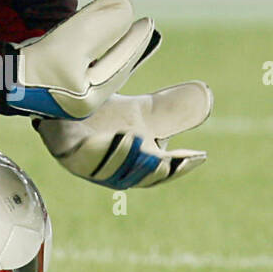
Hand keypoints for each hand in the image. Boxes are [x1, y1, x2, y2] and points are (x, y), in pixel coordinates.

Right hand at [3, 0, 157, 118]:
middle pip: (111, 69)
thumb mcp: (73, 38)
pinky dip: (94, 53)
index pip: (118, 64)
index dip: (134, 40)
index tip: (147, 21)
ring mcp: (66, 100)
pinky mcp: (54, 90)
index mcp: (88, 100)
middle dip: (126, 46)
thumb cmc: (34, 60)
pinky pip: (84, 69)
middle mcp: (80, 106)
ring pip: (98, 69)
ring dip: (111, 49)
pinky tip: (98, 44)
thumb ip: (102, 24)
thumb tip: (126, 9)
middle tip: (143, 25)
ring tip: (124, 31)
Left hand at [34, 81, 211, 188]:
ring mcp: (87, 163)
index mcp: (136, 164)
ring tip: (134, 140)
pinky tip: (110, 136)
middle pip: (135, 176)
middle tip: (165, 161)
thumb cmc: (108, 117)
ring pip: (107, 167)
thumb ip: (173, 108)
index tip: (198, 156)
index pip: (161, 172)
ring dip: (122, 157)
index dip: (180, 167)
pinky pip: (81, 153)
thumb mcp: (145, 111)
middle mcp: (113, 170)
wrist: (65, 107)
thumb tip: (207, 95)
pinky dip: (96, 149)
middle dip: (150, 170)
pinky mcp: (65, 151)